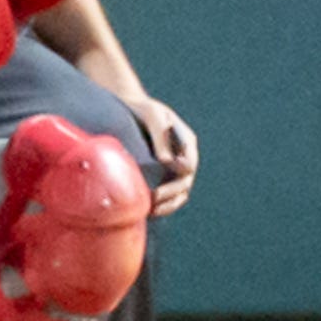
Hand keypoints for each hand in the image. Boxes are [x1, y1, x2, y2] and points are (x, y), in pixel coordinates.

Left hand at [124, 94, 198, 217]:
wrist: (130, 111)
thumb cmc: (142, 109)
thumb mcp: (152, 114)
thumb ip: (160, 134)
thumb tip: (166, 160)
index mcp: (186, 141)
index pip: (190, 161)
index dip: (183, 168)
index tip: (168, 171)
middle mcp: (184, 157)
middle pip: (185, 181)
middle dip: (172, 191)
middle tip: (155, 197)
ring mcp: (175, 169)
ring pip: (180, 193)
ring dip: (169, 204)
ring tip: (153, 211)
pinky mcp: (163, 177)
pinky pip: (169, 197)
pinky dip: (163, 206)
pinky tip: (149, 211)